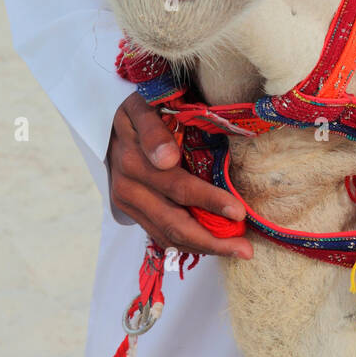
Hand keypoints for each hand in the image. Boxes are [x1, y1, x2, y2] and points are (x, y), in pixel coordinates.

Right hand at [107, 91, 252, 258]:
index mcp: (133, 160)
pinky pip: (160, 234)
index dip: (209, 201)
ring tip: (236, 250)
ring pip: (167, 235)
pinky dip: (188, 243)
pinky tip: (212, 244)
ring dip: (203, 247)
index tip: (239, 212)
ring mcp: (128, 203)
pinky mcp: (131, 211)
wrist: (110, 120)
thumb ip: (153, 130)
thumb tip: (166, 158)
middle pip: (173, 222)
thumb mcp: (142, 106)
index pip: (178, 187)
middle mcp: (128, 188)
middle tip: (245, 250)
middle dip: (212, 240)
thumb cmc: (137, 108)